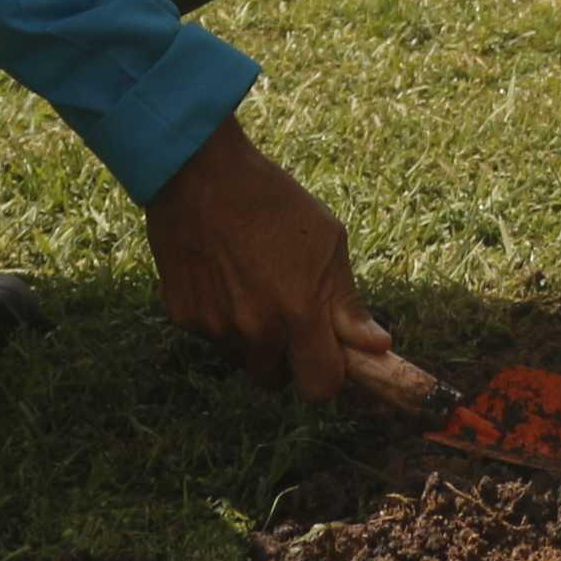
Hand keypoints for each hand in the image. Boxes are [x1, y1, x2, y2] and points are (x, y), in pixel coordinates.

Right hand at [143, 118, 447, 417]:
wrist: (199, 172)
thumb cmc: (272, 200)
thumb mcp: (327, 240)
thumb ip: (348, 303)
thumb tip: (377, 346)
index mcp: (298, 313)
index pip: (319, 388)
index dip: (326, 375)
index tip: (326, 354)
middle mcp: (255, 330)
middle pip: (277, 380)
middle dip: (287, 358)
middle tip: (287, 315)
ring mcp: (215, 327)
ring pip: (243, 358)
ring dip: (253, 339)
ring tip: (252, 285)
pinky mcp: (183, 316)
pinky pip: (212, 335)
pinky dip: (220, 318)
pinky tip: (222, 275)